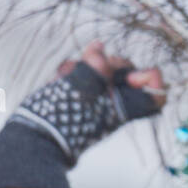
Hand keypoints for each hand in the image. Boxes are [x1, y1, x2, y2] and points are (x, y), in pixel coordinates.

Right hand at [0, 40, 167, 187]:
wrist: (32, 143)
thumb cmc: (61, 119)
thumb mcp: (83, 88)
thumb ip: (97, 66)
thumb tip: (100, 45)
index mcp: (126, 107)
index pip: (155, 91)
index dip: (149, 78)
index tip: (134, 75)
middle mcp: (114, 104)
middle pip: (126, 73)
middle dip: (108, 63)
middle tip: (93, 64)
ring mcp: (94, 102)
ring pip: (99, 72)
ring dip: (84, 66)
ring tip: (67, 74)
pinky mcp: (74, 99)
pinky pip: (78, 79)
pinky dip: (70, 74)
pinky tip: (58, 78)